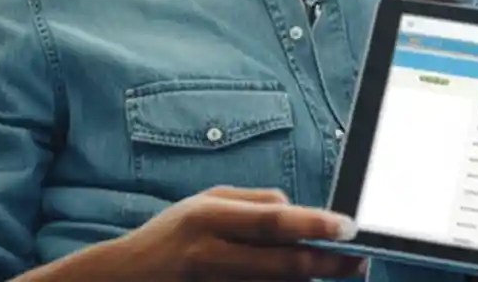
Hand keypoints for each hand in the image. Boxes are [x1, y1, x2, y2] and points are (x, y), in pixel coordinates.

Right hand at [56, 186, 365, 280]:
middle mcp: (208, 253)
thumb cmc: (171, 236)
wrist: (117, 280)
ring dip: (308, 281)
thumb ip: (255, 203)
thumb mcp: (205, 204)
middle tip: (359, 262)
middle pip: (283, 264)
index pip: (274, 221)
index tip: (350, 228)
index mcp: (209, 216)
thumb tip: (302, 211)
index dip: (316, 225)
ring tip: (336, 272)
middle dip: (329, 265)